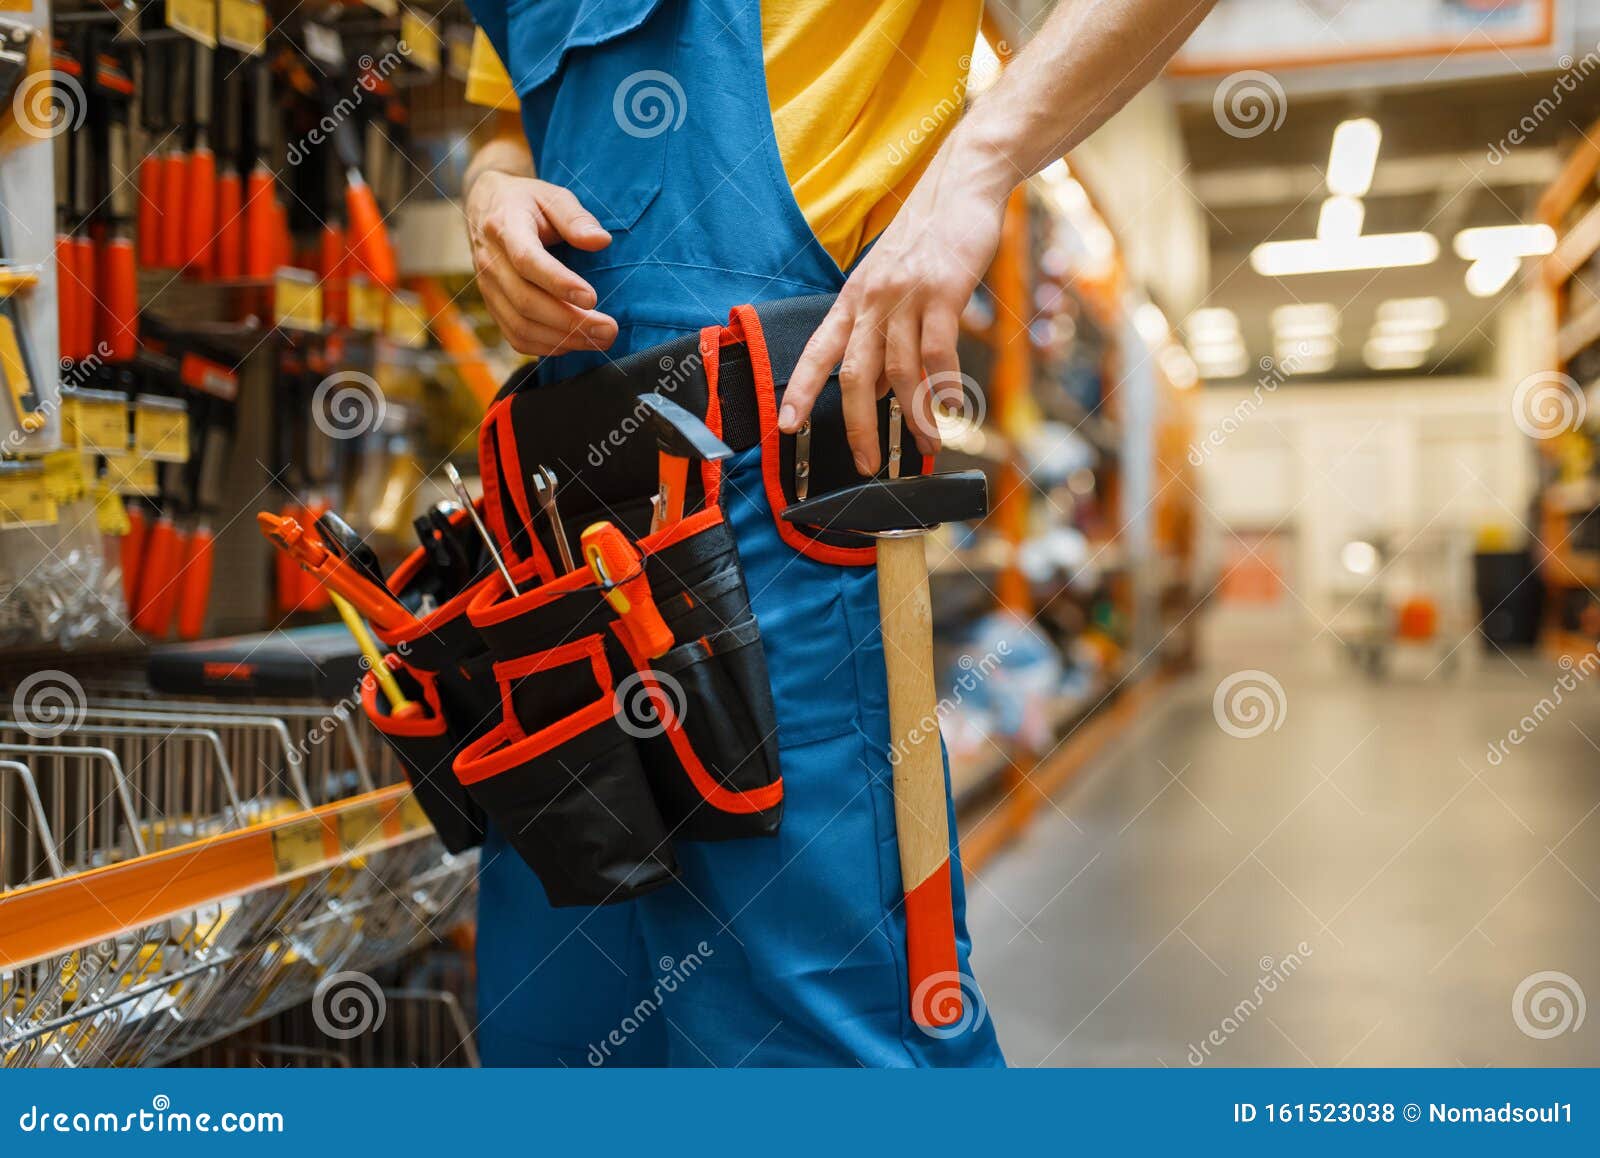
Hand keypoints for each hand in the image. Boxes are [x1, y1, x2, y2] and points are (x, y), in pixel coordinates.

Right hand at [466, 172, 619, 356]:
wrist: (486, 207)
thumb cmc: (527, 202)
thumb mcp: (553, 196)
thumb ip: (576, 218)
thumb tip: (601, 241)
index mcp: (505, 227)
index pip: (527, 260)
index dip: (558, 283)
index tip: (592, 298)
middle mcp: (490, 261)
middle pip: (526, 302)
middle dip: (571, 322)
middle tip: (609, 329)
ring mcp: (488, 288)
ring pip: (521, 326)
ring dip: (563, 340)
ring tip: (600, 340)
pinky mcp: (493, 307)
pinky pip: (516, 337)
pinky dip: (547, 347)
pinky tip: (575, 343)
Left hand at [778, 148, 1008, 473]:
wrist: (962, 182)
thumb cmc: (929, 237)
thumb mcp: (893, 283)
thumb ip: (885, 334)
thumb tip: (883, 388)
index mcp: (854, 298)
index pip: (818, 351)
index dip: (800, 391)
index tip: (786, 426)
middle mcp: (872, 298)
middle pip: (857, 374)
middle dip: (859, 425)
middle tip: (867, 463)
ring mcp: (906, 294)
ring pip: (902, 370)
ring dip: (914, 416)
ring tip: (927, 444)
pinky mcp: (942, 289)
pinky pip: (939, 351)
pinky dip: (946, 385)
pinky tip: (953, 408)